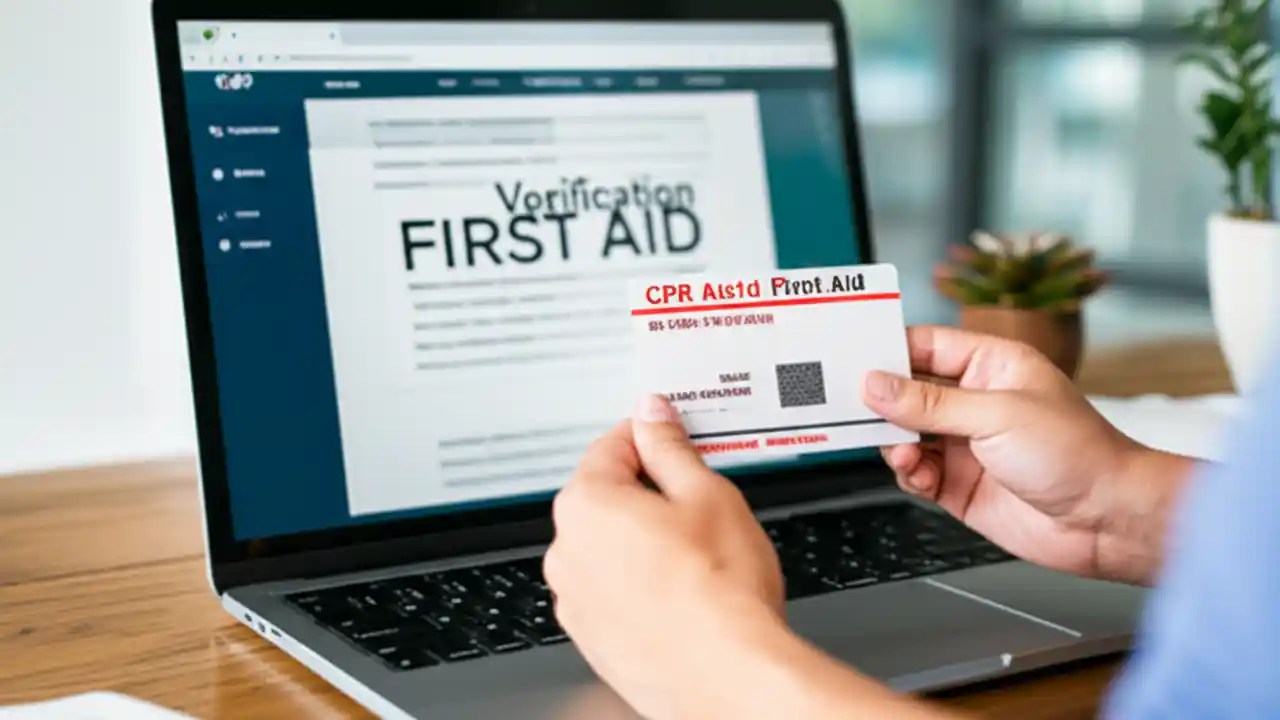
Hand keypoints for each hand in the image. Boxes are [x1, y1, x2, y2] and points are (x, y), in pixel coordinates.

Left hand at [545, 396, 784, 718]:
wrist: (729, 674)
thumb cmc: (720, 590)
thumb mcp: (707, 494)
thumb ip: (671, 449)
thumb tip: (654, 418)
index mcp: (586, 505)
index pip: (612, 446)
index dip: (651, 437)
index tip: (673, 438)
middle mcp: (567, 552)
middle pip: (604, 499)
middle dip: (646, 494)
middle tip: (697, 503)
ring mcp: (575, 601)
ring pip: (607, 550)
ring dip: (640, 543)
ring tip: (695, 557)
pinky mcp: (592, 640)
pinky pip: (611, 595)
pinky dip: (638, 587)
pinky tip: (682, 592)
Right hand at [862, 326, 1192, 583]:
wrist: (1108, 521)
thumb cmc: (1078, 454)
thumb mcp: (996, 415)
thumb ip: (929, 403)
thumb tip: (877, 385)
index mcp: (991, 365)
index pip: (926, 347)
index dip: (889, 351)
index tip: (854, 359)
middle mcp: (975, 401)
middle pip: (907, 391)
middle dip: (881, 401)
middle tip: (852, 406)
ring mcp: (965, 444)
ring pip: (905, 434)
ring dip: (894, 442)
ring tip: (900, 451)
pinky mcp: (958, 484)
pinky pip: (914, 472)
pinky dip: (907, 473)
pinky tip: (916, 475)